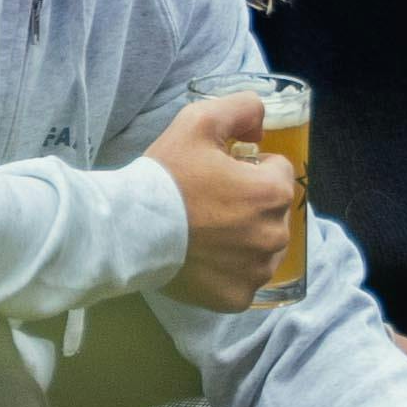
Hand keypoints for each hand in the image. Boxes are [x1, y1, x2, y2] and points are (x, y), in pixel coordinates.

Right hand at [142, 92, 303, 311]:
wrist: (129, 230)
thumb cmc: (166, 176)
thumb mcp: (199, 121)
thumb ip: (241, 108)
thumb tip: (261, 122)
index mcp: (273, 192)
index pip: (277, 171)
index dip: (249, 167)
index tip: (220, 173)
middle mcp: (275, 235)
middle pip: (273, 211)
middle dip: (250, 203)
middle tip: (209, 203)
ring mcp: (257, 271)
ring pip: (262, 247)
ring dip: (244, 238)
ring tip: (205, 231)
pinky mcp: (238, 298)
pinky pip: (244, 279)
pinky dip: (230, 271)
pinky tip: (204, 258)